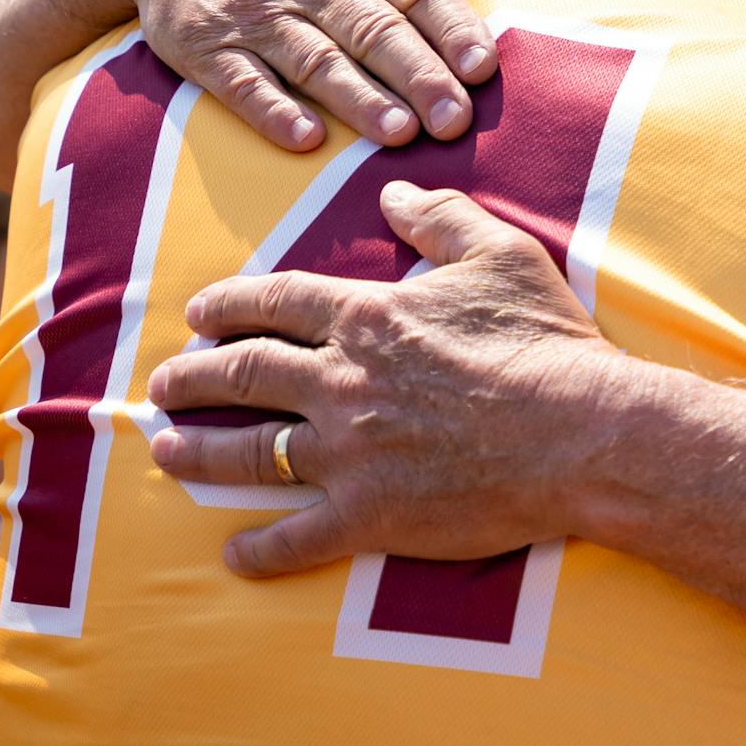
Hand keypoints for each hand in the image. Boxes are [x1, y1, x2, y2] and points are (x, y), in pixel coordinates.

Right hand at [104, 0, 527, 149]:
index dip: (451, 27)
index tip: (485, 66)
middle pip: (372, 30)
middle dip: (417, 75)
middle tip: (455, 120)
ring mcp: (256, 11)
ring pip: (314, 59)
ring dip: (356, 98)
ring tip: (399, 134)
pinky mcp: (206, 45)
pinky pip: (241, 81)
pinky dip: (271, 110)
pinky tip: (305, 139)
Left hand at [145, 182, 622, 574]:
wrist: (583, 432)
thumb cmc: (546, 340)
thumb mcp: (500, 254)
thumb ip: (440, 217)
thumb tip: (392, 191)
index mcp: (366, 317)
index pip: (274, 304)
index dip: (227, 306)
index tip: (198, 315)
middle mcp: (341, 383)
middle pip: (240, 375)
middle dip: (190, 379)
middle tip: (162, 386)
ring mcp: (349, 454)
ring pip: (248, 453)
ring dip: (197, 452)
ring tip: (165, 452)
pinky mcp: (370, 516)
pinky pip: (296, 537)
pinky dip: (259, 549)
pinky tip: (234, 553)